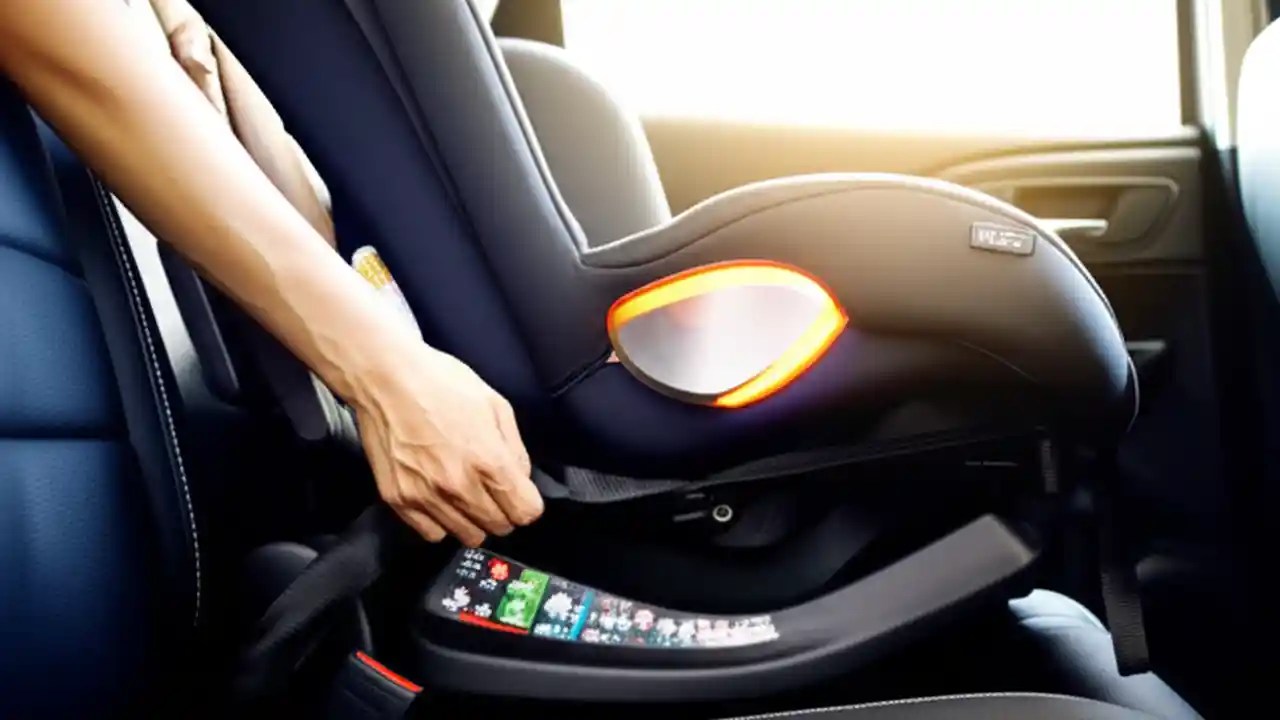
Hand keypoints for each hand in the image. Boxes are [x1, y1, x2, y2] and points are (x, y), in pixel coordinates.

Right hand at [349, 344, 543, 545]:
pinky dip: (442, 523)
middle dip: (504, 512)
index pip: (525, 512)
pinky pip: (432, 534)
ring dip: (474, 520)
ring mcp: (426, 496)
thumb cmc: (441, 384)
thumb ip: (515, 448)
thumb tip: (520, 479)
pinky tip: (441, 500)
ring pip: (468, 536)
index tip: (521, 495)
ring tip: (466, 494)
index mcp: (487, 460)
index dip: (528, 504)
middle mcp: (458, 485)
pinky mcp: (399, 499)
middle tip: (494, 492)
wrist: (386, 378)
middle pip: (499, 528)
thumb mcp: (495, 404)